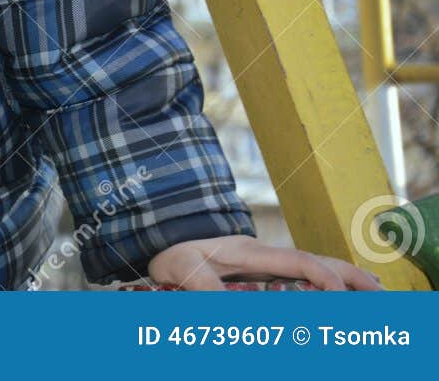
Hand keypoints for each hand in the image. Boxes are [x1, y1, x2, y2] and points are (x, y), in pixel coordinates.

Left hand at [146, 235, 382, 290]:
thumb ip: (204, 287)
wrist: (167, 237)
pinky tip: (344, 288)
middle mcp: (265, 253)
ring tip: (375, 291)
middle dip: (349, 275)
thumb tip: (226, 309)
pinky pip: (304, 270)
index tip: (339, 294)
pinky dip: (328, 276)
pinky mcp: (265, 266)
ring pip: (315, 263)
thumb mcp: (184, 269)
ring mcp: (267, 258)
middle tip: (379, 294)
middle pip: (316, 259)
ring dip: (345, 276)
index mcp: (251, 252)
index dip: (322, 276)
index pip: (298, 261)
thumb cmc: (176, 254)